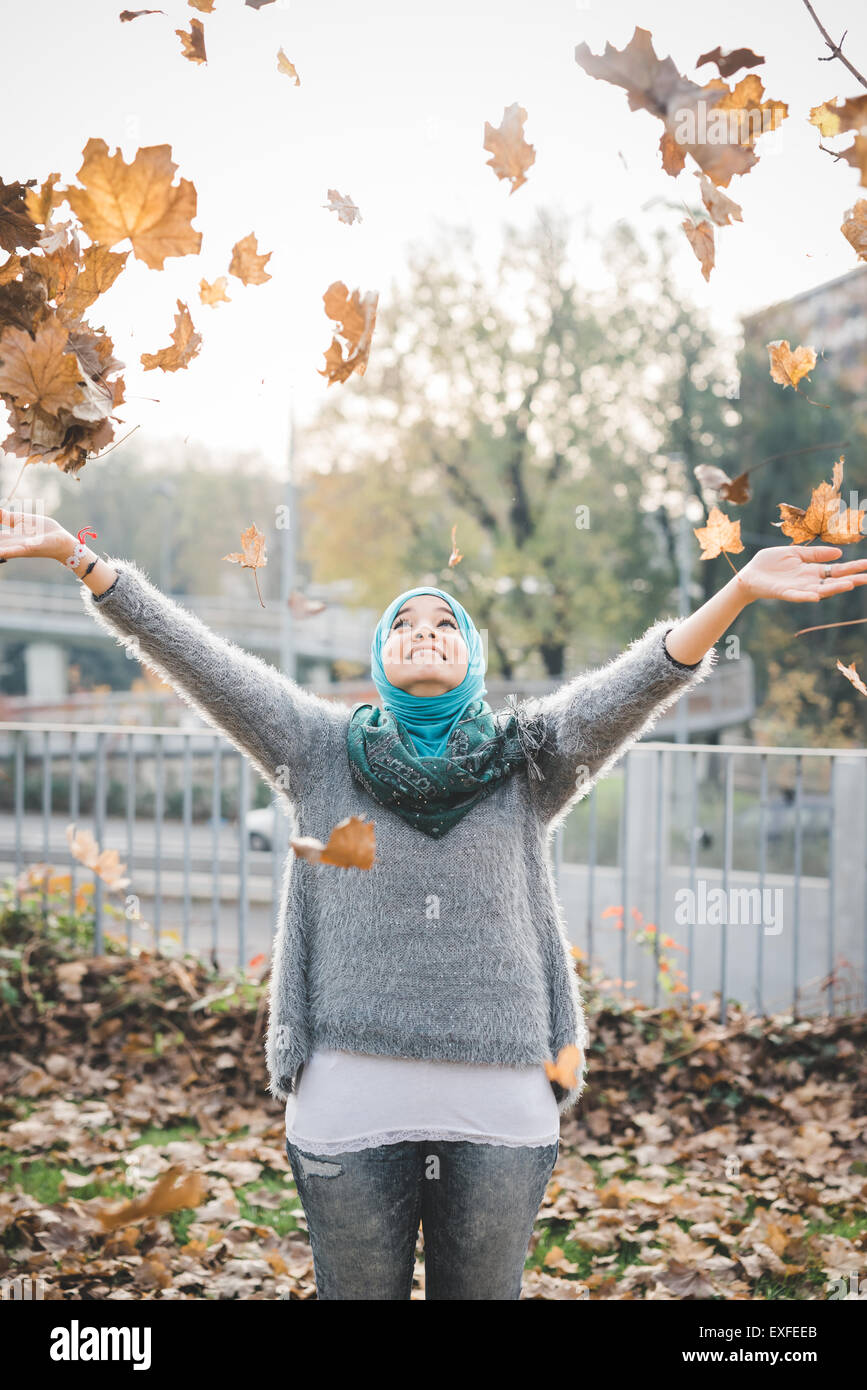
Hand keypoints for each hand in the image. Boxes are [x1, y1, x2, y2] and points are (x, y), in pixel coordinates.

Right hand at [0, 508, 78, 564]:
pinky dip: (6, 552)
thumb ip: (8, 517)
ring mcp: (20, 548)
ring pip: (3, 550)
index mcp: (11, 537)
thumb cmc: (44, 530)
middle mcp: (13, 545)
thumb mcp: (23, 520)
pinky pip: (15, 551)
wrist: (62, 540)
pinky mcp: (29, 549)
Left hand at [734, 544, 866, 603]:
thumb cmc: (771, 563)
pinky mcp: (784, 592)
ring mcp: (797, 588)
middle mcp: (808, 581)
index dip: (853, 567)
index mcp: (812, 570)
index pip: (837, 569)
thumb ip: (815, 554)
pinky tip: (817, 596)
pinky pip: (797, 596)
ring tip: (849, 584)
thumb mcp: (795, 553)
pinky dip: (806, 596)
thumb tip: (839, 553)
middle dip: (851, 579)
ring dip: (833, 588)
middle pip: (834, 581)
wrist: (750, 573)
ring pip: (820, 590)